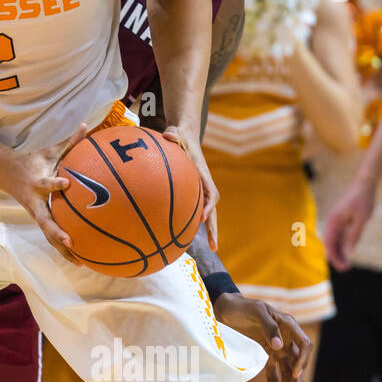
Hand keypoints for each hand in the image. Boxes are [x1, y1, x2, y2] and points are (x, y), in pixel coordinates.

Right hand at [0, 124, 88, 263]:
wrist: (8, 174)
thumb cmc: (34, 161)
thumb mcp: (49, 151)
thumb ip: (69, 142)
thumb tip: (86, 126)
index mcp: (37, 183)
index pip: (46, 183)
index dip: (55, 184)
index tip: (67, 183)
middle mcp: (35, 202)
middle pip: (44, 220)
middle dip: (56, 232)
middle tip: (70, 241)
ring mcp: (36, 214)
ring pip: (48, 234)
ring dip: (62, 249)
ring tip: (79, 261)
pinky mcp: (41, 221)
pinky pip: (52, 238)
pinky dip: (64, 250)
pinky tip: (80, 260)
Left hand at [163, 124, 218, 251]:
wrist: (185, 135)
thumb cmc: (179, 136)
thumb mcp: (177, 132)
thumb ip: (173, 134)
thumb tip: (167, 134)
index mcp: (202, 173)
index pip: (210, 191)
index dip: (209, 204)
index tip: (204, 216)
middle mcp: (204, 185)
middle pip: (211, 210)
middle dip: (213, 228)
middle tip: (214, 247)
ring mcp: (199, 190)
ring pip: (205, 213)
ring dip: (208, 230)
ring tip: (211, 249)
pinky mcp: (192, 193)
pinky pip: (192, 210)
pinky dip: (190, 224)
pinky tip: (181, 238)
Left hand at [213, 293, 311, 381]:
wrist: (226, 310)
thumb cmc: (243, 306)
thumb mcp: (255, 311)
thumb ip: (268, 326)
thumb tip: (278, 346)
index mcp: (288, 326)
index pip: (304, 345)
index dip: (302, 360)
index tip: (295, 374)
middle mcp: (286, 340)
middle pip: (296, 364)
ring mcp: (277, 350)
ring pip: (286, 374)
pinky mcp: (266, 357)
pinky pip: (272, 376)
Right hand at [323, 179, 374, 270]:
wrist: (364, 185)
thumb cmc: (363, 200)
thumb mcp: (361, 218)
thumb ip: (354, 234)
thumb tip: (348, 251)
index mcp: (333, 221)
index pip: (329, 243)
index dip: (334, 257)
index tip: (343, 267)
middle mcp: (332, 223)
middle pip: (330, 244)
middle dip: (336, 257)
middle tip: (346, 269)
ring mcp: (337, 222)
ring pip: (335, 241)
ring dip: (339, 253)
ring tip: (347, 265)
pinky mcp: (343, 222)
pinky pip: (340, 237)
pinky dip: (342, 246)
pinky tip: (347, 254)